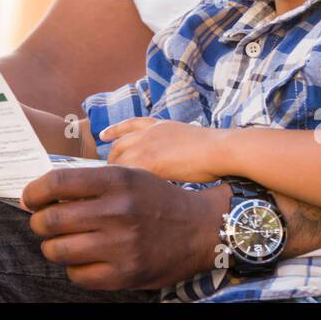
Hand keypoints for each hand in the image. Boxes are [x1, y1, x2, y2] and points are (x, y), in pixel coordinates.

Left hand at [22, 165, 230, 290]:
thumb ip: (89, 182)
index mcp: (116, 180)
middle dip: (39, 222)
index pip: (57, 183)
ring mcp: (121, 245)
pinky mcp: (125, 273)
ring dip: (52, 247)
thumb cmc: (156, 199)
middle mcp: (117, 211)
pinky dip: (73, 268)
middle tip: (43, 223)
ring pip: (58, 250)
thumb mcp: (128, 176)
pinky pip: (77, 275)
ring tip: (61, 242)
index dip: (34, 191)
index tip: (30, 198)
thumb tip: (40, 194)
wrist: (199, 229)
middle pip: (51, 220)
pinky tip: (83, 259)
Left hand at [100, 117, 223, 182]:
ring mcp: (146, 147)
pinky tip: (121, 194)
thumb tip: (166, 155)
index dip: (114, 131)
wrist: (217, 149)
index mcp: (157, 125)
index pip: (128, 125)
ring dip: (114, 175)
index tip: (102, 136)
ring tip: (110, 188)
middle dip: (111, 159)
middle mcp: (148, 133)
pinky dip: (122, 185)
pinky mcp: (149, 163)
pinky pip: (128, 174)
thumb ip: (168, 143)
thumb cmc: (210, 148)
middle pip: (119, 146)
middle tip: (106, 172)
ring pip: (120, 161)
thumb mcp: (183, 136)